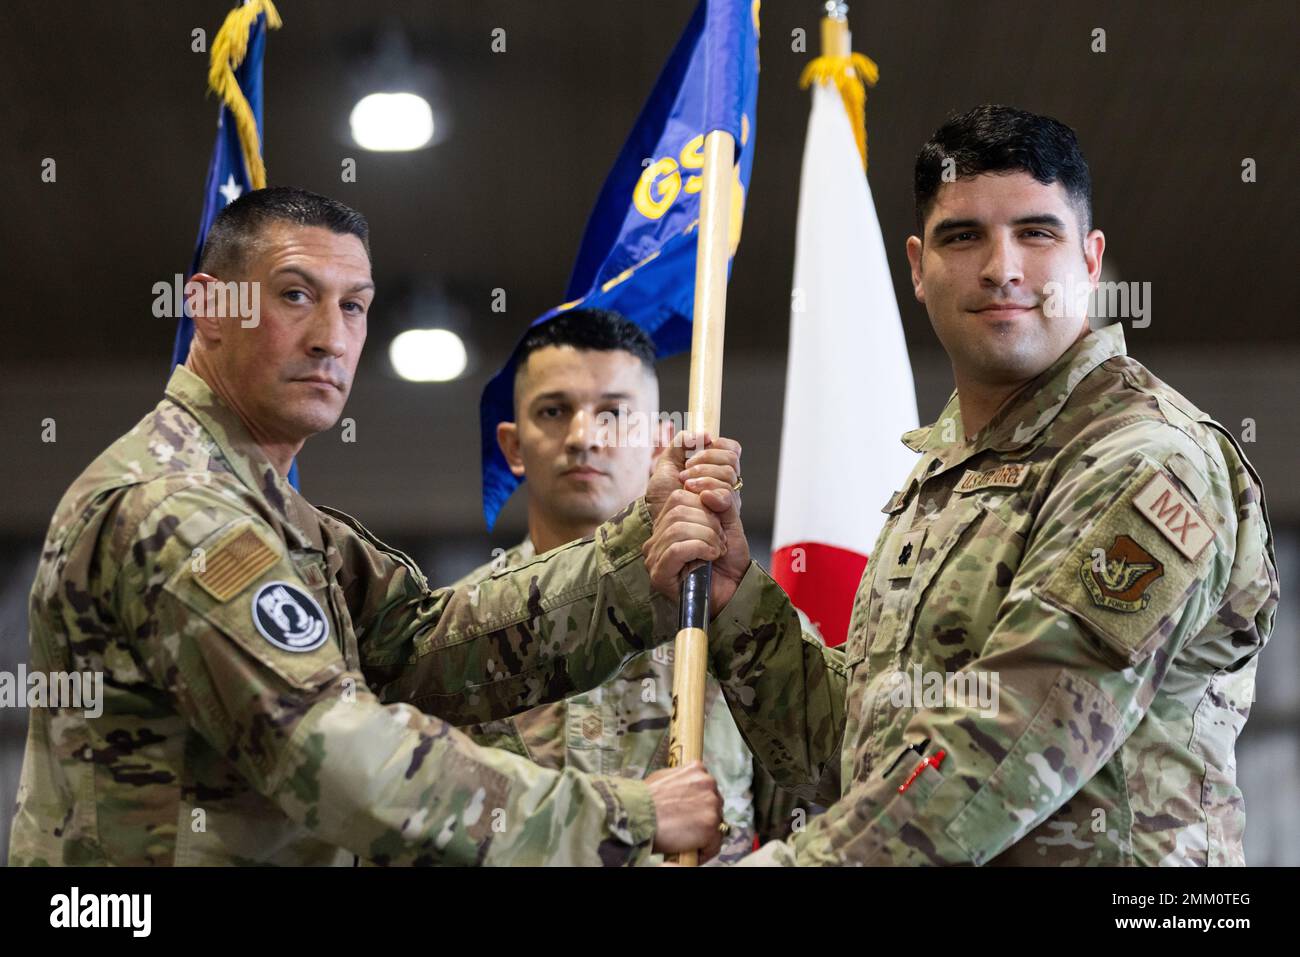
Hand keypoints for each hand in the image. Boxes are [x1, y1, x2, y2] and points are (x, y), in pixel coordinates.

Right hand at [644, 434, 749, 610]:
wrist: (735, 592)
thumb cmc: (728, 561)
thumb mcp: (729, 523)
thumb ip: (722, 501)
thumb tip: (706, 491)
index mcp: (668, 523)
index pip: (678, 496)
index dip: (704, 504)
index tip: (719, 524)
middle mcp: (656, 539)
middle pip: (677, 510)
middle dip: (708, 522)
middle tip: (720, 540)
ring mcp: (654, 557)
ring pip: (678, 528)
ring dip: (707, 536)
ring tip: (717, 549)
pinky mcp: (659, 574)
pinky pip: (677, 548)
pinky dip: (700, 548)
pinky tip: (711, 556)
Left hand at [646, 432, 739, 520]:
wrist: (660, 522)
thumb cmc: (665, 497)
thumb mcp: (667, 465)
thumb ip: (680, 444)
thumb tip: (703, 434)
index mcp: (715, 469)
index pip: (731, 449)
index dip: (716, 445)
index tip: (694, 453)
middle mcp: (726, 482)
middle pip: (731, 459)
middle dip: (705, 459)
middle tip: (684, 472)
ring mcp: (728, 498)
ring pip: (729, 474)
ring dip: (703, 475)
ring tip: (686, 485)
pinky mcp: (727, 514)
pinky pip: (727, 494)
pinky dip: (710, 489)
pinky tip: (697, 495)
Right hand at [646, 760, 722, 859]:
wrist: (636, 813)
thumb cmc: (642, 799)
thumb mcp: (663, 778)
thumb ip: (680, 782)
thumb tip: (682, 791)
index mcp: (697, 769)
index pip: (707, 788)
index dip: (698, 803)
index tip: (690, 813)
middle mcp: (708, 782)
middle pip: (714, 804)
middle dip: (703, 816)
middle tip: (686, 828)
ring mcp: (712, 804)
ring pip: (716, 824)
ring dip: (704, 833)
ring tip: (686, 841)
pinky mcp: (711, 825)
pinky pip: (714, 844)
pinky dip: (703, 851)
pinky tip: (689, 851)